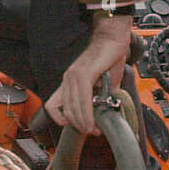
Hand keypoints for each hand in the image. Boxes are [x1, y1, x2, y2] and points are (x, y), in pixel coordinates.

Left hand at [43, 15, 130, 134]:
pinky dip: (87, 114)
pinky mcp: (84, 74)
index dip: (62, 120)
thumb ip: (103, 98)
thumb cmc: (110, 57)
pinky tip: (93, 121)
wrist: (114, 38)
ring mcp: (74, 76)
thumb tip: (106, 114)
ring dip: (83, 123)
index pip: (54, 106)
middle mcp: (68, 79)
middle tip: (92, 131)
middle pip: (64, 111)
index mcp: (70, 81)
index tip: (77, 126)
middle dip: (78, 126)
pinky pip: (82, 99)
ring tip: (94, 130)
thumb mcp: (106, 83)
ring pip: (72, 108)